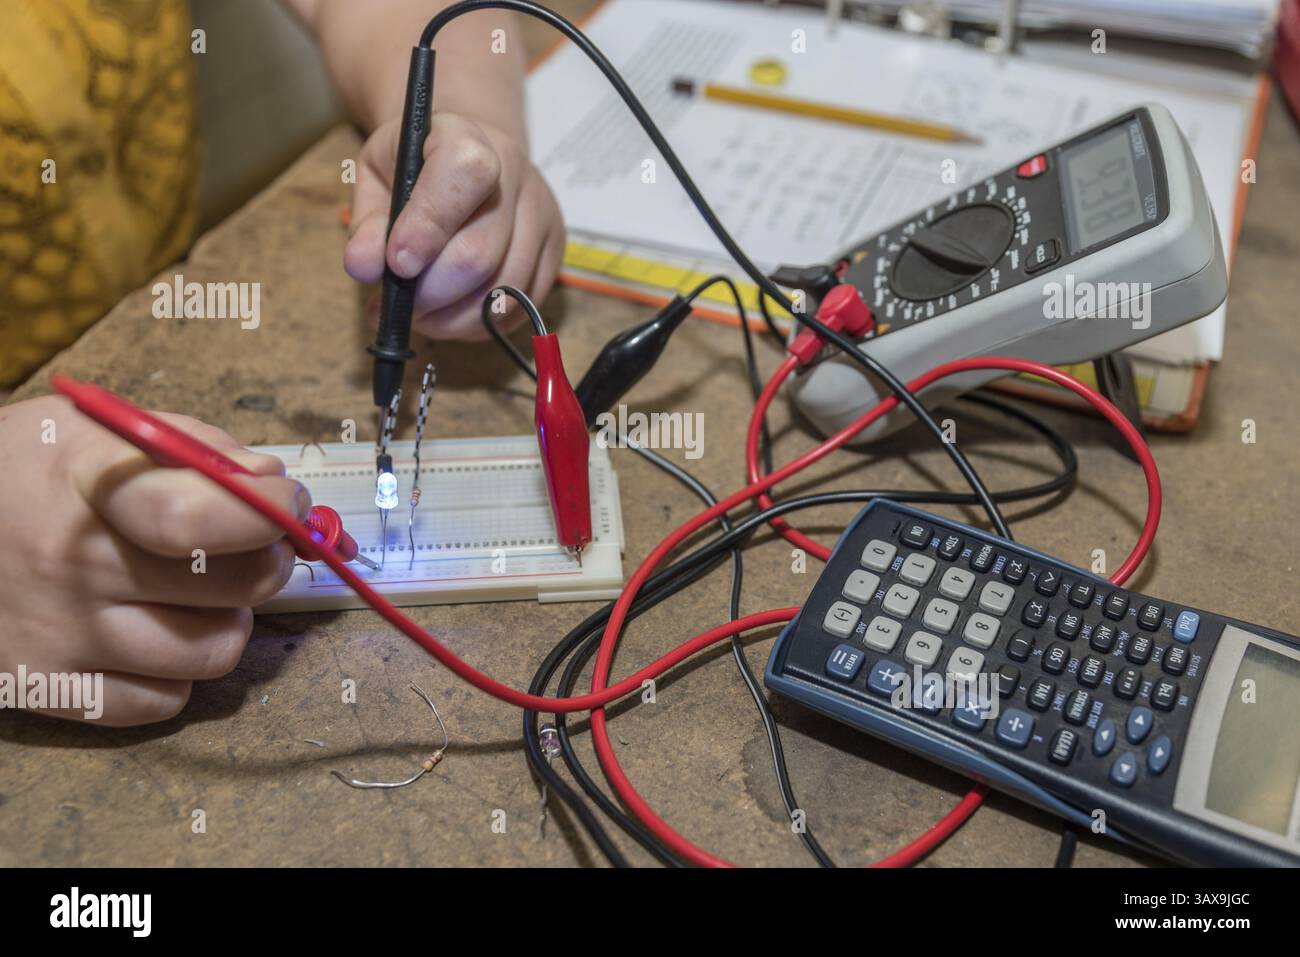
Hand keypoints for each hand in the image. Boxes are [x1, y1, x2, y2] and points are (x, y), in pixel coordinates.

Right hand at [0, 396, 306, 725]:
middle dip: (265, 563)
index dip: (266, 515)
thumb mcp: (101, 430)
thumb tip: (274, 487)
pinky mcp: (49, 689)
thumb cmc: (29, 473)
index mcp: (89, 486)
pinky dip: (177, 671)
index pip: (196, 517)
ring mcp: (60, 633)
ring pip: (214, 652)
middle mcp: (73, 565)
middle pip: (232, 587)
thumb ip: (197, 450)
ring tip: (194, 593)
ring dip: (226, 621)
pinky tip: (152, 631)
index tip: (289, 504)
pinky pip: (165, 702)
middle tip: (251, 549)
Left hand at [344, 113, 565, 338]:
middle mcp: (515, 172)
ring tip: (422, 314)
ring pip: (502, 291)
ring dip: (452, 318)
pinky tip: (451, 313)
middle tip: (401, 305)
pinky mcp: (555, 252)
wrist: (467, 158)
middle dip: (431, 294)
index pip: (464, 175)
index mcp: (465, 137)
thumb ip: (368, 223)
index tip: (397, 263)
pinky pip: (520, 308)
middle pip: (480, 254)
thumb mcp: (376, 178)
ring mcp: (542, 214)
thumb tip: (364, 267)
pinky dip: (478, 324)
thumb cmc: (413, 170)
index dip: (428, 226)